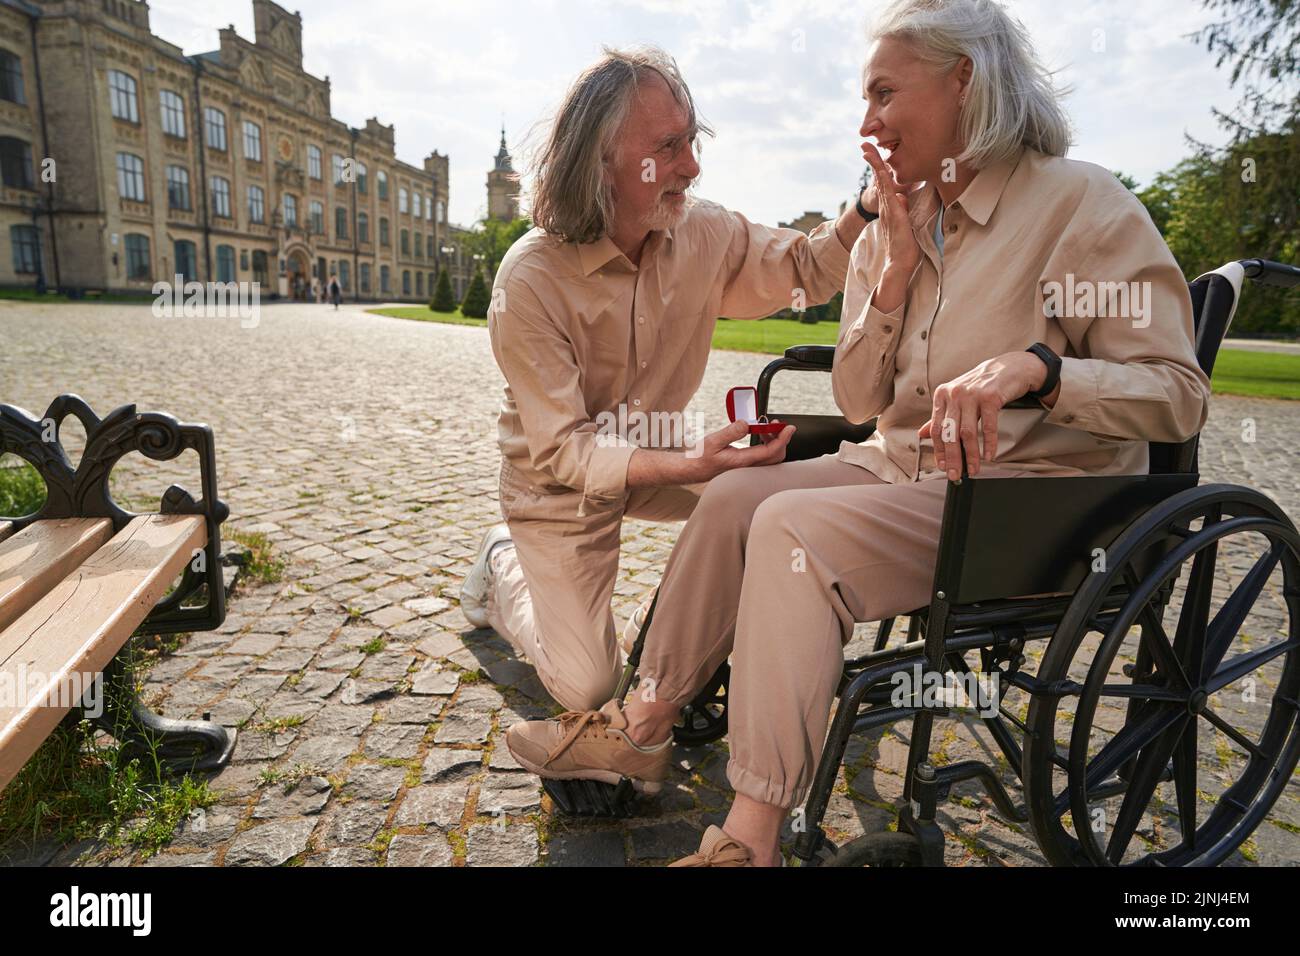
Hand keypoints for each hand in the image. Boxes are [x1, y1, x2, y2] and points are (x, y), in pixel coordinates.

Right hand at [692, 420, 795, 479]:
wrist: (694, 468)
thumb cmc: (701, 457)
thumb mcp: (713, 441)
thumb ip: (731, 432)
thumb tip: (746, 423)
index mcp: (742, 461)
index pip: (771, 451)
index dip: (783, 438)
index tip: (788, 427)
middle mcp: (748, 466)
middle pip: (776, 456)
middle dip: (781, 438)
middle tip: (776, 424)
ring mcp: (748, 467)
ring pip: (772, 457)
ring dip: (775, 440)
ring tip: (767, 427)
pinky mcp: (747, 464)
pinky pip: (765, 456)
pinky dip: (768, 443)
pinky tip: (761, 434)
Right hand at [861, 142, 920, 277]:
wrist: (900, 264)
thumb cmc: (906, 247)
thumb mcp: (907, 223)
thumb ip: (903, 209)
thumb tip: (903, 196)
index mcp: (890, 209)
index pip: (885, 185)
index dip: (880, 169)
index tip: (875, 156)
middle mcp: (886, 208)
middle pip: (879, 180)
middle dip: (873, 161)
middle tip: (865, 146)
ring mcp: (888, 210)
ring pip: (881, 183)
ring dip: (875, 165)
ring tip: (868, 150)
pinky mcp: (893, 215)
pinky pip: (887, 193)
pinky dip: (883, 180)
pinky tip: (880, 169)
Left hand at [917, 352, 1046, 479]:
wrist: (1007, 368)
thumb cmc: (980, 386)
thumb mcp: (957, 399)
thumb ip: (941, 416)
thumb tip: (922, 434)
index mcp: (942, 395)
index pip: (937, 428)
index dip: (939, 450)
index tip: (943, 466)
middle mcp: (954, 394)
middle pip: (950, 433)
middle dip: (952, 458)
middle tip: (956, 475)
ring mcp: (972, 394)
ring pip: (967, 432)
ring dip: (970, 455)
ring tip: (974, 469)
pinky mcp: (990, 397)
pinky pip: (988, 426)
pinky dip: (989, 443)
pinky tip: (989, 455)